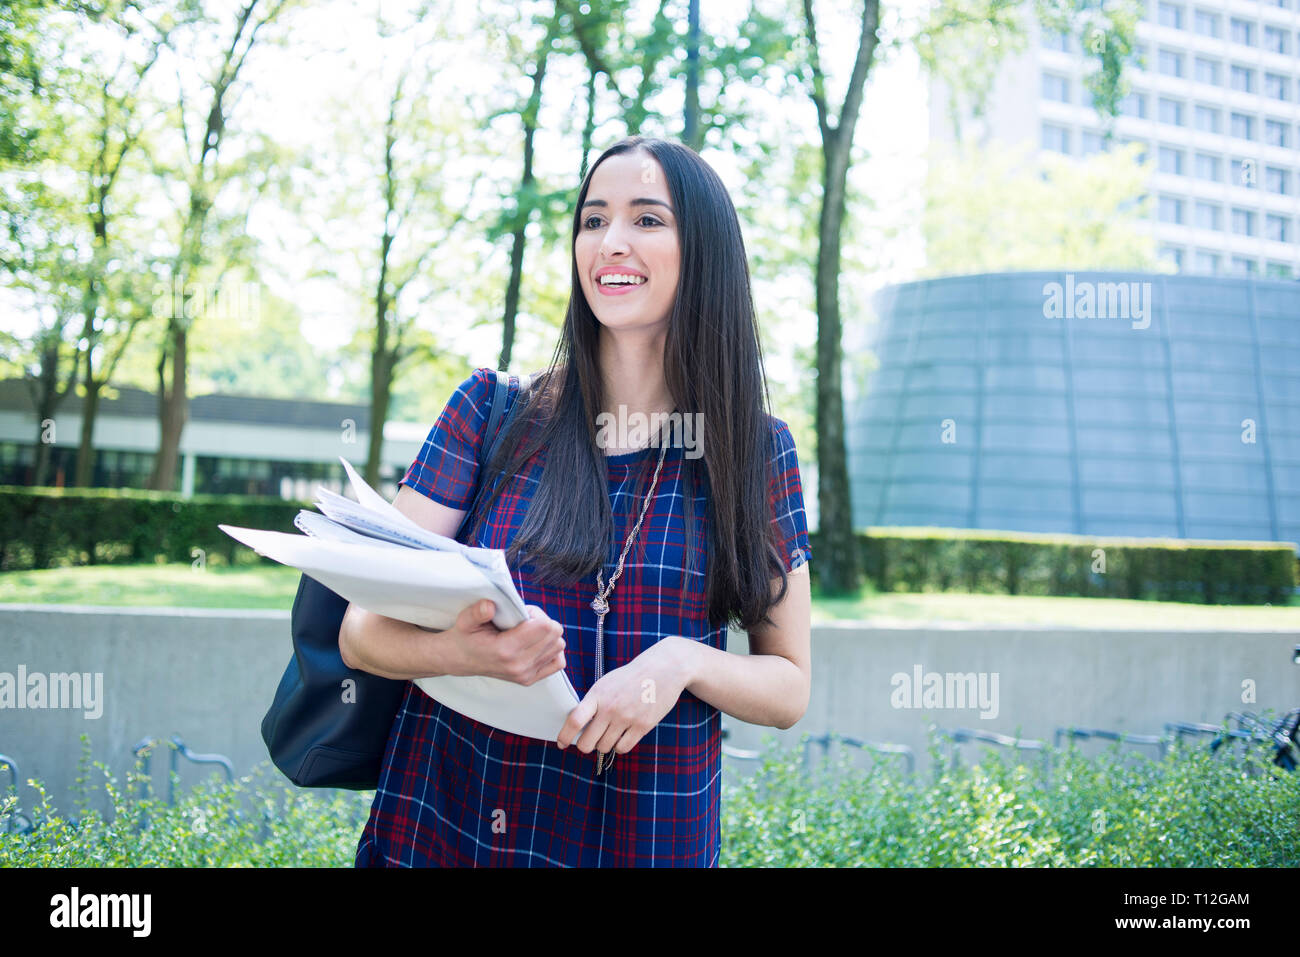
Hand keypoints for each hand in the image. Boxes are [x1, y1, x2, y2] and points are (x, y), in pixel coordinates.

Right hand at [441, 601, 565, 685]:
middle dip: (543, 621)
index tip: (522, 613)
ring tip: (528, 632)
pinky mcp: (529, 679)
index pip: (544, 626)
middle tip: (525, 621)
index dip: (536, 613)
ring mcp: (526, 675)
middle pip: (554, 635)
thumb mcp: (466, 620)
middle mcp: (519, 665)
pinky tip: (535, 644)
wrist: (460, 660)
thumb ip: (477, 612)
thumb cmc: (466, 636)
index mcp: (505, 650)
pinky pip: (558, 662)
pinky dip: (551, 650)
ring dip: (547, 634)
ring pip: (558, 646)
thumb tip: (489, 606)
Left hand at [557, 637, 691, 758]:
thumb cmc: (632, 676)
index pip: (575, 720)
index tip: (561, 742)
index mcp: (598, 694)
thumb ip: (593, 702)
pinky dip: (619, 746)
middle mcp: (611, 708)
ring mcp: (627, 718)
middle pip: (587, 742)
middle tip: (588, 741)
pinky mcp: (643, 726)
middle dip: (585, 745)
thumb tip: (578, 725)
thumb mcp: (607, 683)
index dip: (564, 735)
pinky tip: (621, 736)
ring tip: (609, 734)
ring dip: (603, 745)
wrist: (664, 669)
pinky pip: (623, 748)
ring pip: (604, 747)